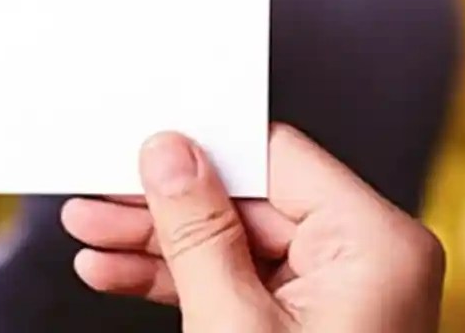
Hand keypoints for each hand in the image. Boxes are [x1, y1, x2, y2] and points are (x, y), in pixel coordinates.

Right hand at [62, 124, 444, 332]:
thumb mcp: (233, 325)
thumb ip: (196, 232)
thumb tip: (170, 155)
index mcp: (374, 243)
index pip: (275, 158)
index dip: (199, 150)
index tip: (136, 149)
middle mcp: (366, 259)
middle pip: (245, 202)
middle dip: (159, 210)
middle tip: (92, 203)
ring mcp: (339, 293)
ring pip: (231, 244)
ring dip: (155, 245)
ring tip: (90, 241)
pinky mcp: (310, 322)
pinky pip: (238, 281)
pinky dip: (179, 281)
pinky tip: (119, 274)